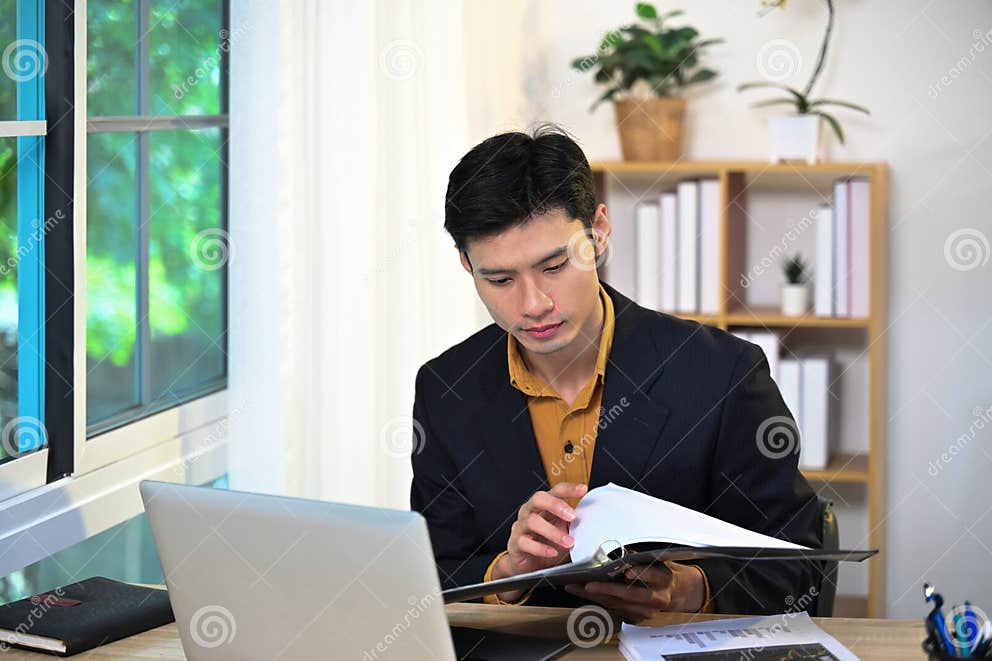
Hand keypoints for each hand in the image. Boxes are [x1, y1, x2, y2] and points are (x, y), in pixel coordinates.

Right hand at [491, 482, 587, 601]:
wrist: (528, 566)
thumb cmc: (547, 544)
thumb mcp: (564, 532)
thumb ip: (576, 525)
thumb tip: (597, 522)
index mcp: (544, 506)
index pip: (555, 491)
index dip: (569, 489)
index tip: (583, 490)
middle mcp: (530, 511)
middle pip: (538, 498)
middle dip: (556, 505)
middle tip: (572, 516)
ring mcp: (521, 526)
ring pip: (532, 521)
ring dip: (553, 531)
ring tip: (569, 542)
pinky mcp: (515, 543)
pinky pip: (525, 542)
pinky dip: (541, 548)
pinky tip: (553, 552)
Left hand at [564, 561, 705, 621]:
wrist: (675, 592)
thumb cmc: (660, 571)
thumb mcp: (655, 560)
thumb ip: (638, 558)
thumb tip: (616, 553)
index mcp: (664, 578)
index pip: (653, 575)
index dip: (641, 574)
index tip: (627, 572)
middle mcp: (657, 597)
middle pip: (630, 595)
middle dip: (607, 590)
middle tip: (588, 584)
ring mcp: (648, 611)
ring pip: (619, 605)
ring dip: (595, 597)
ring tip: (576, 588)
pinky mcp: (638, 619)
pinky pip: (615, 610)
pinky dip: (598, 601)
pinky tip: (583, 594)